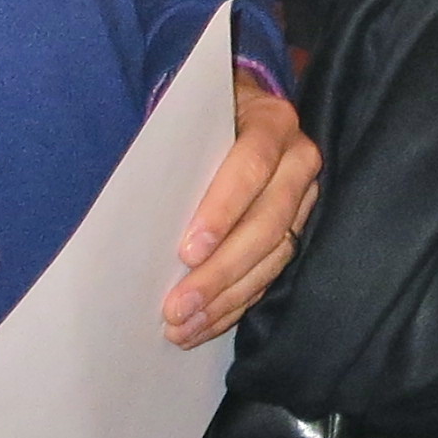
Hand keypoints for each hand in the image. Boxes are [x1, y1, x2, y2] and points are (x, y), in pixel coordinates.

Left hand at [166, 71, 319, 345]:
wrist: (237, 111)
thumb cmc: (199, 116)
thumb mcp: (190, 114)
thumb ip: (173, 144)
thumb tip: (134, 193)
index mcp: (272, 122)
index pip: (252, 165)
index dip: (222, 210)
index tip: (187, 251)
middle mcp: (298, 161)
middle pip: (267, 222)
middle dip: (220, 270)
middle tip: (178, 306)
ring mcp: (303, 198)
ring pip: (273, 255)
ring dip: (227, 297)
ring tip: (184, 327)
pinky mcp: (296, 229)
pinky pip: (271, 273)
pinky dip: (236, 303)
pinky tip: (204, 325)